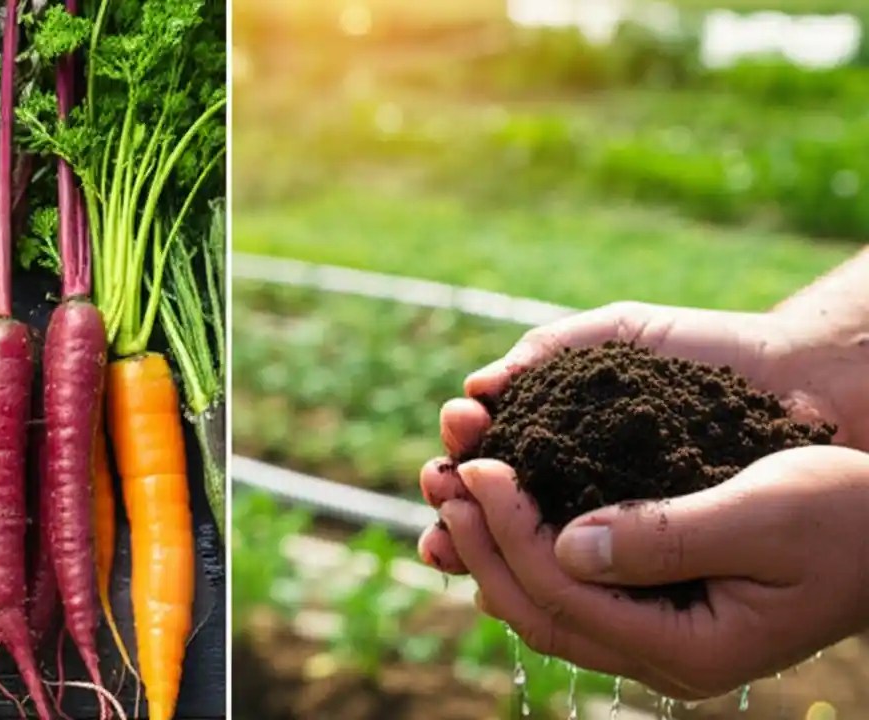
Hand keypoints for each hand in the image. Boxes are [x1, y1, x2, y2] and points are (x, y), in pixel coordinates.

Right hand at [420, 300, 868, 573]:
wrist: (796, 378)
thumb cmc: (703, 351)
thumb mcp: (615, 338)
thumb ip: (547, 354)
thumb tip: (477, 388)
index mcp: (556, 433)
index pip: (488, 451)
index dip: (461, 450)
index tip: (455, 437)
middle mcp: (571, 481)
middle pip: (494, 502)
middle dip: (456, 499)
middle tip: (442, 487)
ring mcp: (604, 520)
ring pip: (526, 544)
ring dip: (480, 543)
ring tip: (451, 535)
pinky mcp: (643, 557)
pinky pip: (582, 574)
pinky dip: (540, 574)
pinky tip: (507, 576)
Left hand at [432, 446, 868, 699]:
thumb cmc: (845, 514)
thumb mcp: (766, 512)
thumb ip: (668, 535)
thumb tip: (569, 545)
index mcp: (691, 649)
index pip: (566, 596)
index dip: (510, 532)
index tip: (479, 467)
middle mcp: (664, 658)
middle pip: (539, 610)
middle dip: (480, 542)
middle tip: (444, 476)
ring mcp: (655, 638)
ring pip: (544, 606)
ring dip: (489, 548)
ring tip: (450, 488)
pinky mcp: (653, 608)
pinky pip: (568, 591)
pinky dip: (523, 550)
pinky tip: (496, 511)